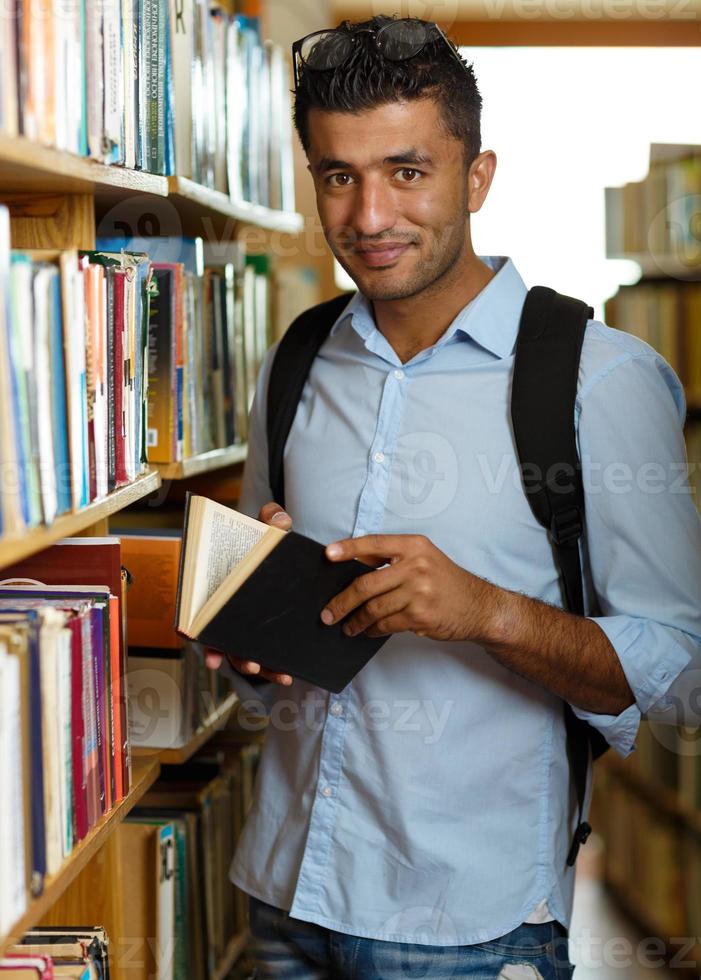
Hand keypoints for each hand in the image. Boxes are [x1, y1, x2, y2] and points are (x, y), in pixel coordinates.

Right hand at [204, 501, 293, 684]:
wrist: (277, 555)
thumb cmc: (260, 544)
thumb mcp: (264, 529)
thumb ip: (271, 518)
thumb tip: (279, 520)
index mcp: (214, 587)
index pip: (194, 610)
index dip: (190, 626)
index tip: (192, 636)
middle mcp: (222, 612)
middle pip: (218, 638)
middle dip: (232, 653)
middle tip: (250, 662)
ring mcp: (238, 626)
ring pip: (238, 652)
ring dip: (250, 665)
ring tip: (267, 670)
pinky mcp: (258, 636)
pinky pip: (261, 656)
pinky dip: (270, 668)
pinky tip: (284, 674)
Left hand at [320, 533, 497, 642]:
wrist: (479, 606)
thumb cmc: (446, 583)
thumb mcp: (425, 559)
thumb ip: (393, 560)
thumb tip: (351, 569)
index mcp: (414, 545)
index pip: (374, 543)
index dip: (348, 549)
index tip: (327, 555)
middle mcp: (417, 565)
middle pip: (366, 583)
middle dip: (342, 600)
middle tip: (328, 612)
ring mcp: (419, 591)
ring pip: (374, 607)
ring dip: (356, 620)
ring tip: (346, 626)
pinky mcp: (421, 615)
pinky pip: (386, 623)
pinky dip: (373, 629)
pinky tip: (368, 631)